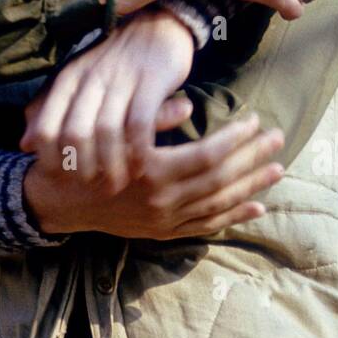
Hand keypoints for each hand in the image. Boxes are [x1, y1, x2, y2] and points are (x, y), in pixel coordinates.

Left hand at [19, 8, 195, 192]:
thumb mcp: (77, 81)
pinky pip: (140, 123)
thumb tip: (24, 144)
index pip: (47, 128)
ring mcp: (121, 79)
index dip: (53, 161)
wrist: (158, 22)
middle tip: (93, 188)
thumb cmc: (115, 60)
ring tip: (117, 184)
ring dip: (112, 166)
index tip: (65, 181)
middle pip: (74, 135)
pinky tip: (142, 165)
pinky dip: (139, 149)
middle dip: (82, 169)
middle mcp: (91, 78)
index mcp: (68, 79)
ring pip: (106, 132)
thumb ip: (50, 110)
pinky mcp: (152, 80)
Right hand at [22, 112, 286, 239]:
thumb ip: (151, 118)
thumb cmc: (83, 154)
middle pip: (221, 180)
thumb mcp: (110, 129)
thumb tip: (190, 106)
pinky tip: (257, 206)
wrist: (58, 198)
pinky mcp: (163, 232)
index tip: (255, 119)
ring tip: (277, 169)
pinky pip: (206, 226)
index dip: (236, 138)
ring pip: (218, 204)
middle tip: (279, 138)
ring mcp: (164, 220)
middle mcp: (161, 200)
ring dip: (252, 187)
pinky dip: (233, 217)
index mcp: (150, 170)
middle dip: (253, 158)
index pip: (208, 155)